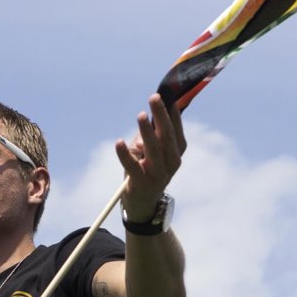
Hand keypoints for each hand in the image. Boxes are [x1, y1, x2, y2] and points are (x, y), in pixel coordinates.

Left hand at [115, 94, 185, 221]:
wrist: (143, 202)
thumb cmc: (147, 169)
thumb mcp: (152, 150)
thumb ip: (150, 134)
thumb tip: (148, 114)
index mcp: (177, 153)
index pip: (176, 130)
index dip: (173, 112)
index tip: (168, 94)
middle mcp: (171, 163)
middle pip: (167, 136)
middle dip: (161, 115)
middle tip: (154, 97)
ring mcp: (157, 175)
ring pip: (153, 149)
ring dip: (146, 131)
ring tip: (141, 115)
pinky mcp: (141, 183)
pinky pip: (132, 166)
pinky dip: (125, 154)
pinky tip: (119, 142)